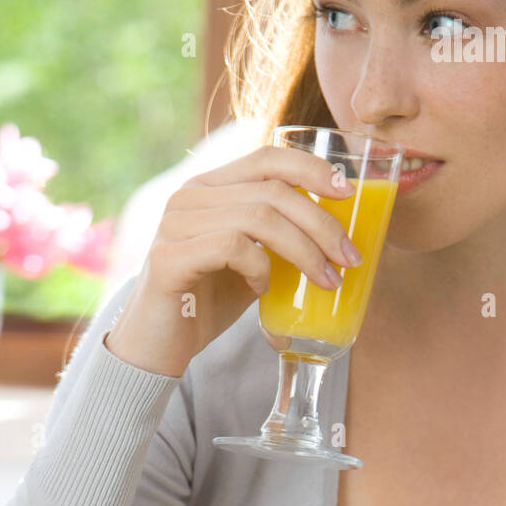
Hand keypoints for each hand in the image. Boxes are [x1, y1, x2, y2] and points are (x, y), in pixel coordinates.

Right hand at [104, 144, 357, 377]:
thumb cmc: (206, 305)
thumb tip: (335, 234)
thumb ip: (276, 239)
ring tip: (325, 280)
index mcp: (210, 188)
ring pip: (258, 217)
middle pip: (272, 190)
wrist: (157, 348)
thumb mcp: (250, 263)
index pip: (267, 157)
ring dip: (303, 250)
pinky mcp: (169, 257)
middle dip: (321, 224)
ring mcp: (176, 224)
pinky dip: (259, 267)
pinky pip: (232, 247)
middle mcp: (190, 196)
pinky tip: (262, 288)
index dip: (312, 169)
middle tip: (349, 258)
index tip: (347, 193)